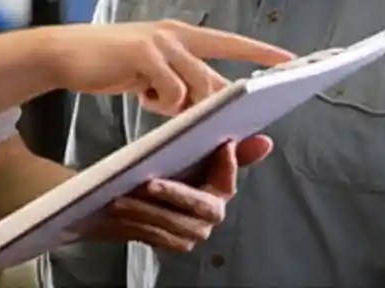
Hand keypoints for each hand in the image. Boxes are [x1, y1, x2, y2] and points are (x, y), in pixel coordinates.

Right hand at [51, 20, 292, 114]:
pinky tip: (138, 94)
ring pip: (197, 89)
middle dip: (208, 106)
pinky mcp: (145, 54)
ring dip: (178, 107)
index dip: (262, 53)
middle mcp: (176, 34)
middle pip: (214, 81)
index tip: (292, 61)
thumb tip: (202, 107)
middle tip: (183, 114)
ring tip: (148, 98)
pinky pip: (172, 93)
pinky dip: (159, 103)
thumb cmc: (108, 64)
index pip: (231, 42)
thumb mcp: (148, 72)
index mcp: (180, 34)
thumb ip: (177, 82)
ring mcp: (162, 42)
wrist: (65, 53)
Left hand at [76, 136, 272, 251]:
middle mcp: (208, 218)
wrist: (134, 200)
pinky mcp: (167, 243)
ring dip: (145, 210)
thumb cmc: (169, 173)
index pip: (226, 181)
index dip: (226, 167)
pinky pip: (152, 235)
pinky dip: (135, 223)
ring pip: (169, 223)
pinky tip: (118, 211)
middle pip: (195, 207)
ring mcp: (188, 234)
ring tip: (123, 196)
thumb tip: (266, 142)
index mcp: (219, 194)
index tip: (221, 147)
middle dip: (173, 195)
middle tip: (149, 183)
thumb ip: (230, 152)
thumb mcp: (191, 155)